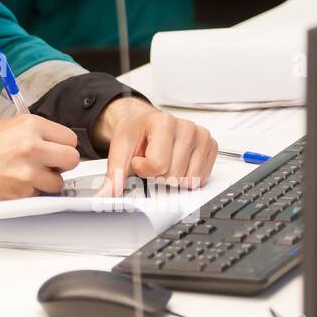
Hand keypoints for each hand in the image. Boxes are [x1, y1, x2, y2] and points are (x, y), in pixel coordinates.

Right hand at [0, 114, 79, 209]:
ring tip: (25, 177)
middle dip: (62, 165)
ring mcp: (28, 172)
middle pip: (71, 159)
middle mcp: (32, 146)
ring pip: (58, 183)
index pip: (69, 138)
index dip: (62, 146)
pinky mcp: (21, 193)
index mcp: (29, 125)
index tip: (55, 150)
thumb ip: (30, 133)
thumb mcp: (3, 128)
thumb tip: (50, 142)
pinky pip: (38, 196)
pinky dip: (29, 194)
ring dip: (46, 183)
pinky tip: (12, 186)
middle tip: (49, 166)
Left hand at [93, 97, 215, 195]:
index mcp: (164, 122)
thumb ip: (114, 174)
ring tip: (165, 160)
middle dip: (158, 175)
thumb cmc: (135, 132)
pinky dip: (187, 177)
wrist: (142, 120)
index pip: (158, 166)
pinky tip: (177, 162)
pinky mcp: (211, 146)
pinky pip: (202, 179)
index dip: (143, 169)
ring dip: (173, 178)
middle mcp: (186, 128)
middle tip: (152, 159)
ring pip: (189, 181)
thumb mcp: (120, 148)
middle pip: (173, 177)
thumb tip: (106, 196)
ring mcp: (201, 136)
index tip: (138, 158)